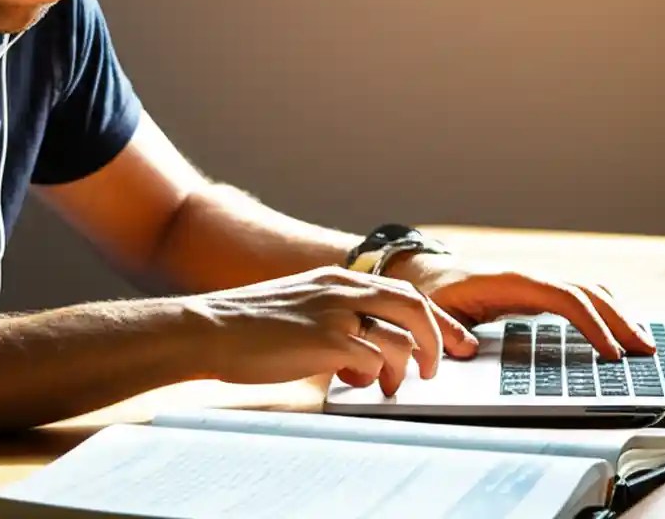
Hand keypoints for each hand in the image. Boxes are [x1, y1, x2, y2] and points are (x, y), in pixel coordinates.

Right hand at [186, 266, 479, 395]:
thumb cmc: (247, 326)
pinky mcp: (327, 340)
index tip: (455, 340)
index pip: (404, 291)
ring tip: (391, 385)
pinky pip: (375, 360)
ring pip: (403, 337)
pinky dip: (377, 376)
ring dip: (406, 367)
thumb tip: (365, 355)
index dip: (436, 319)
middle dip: (438, 340)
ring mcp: (337, 313)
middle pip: (416, 306)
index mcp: (337, 278)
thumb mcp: (300, 306)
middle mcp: (343, 288)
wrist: (210, 328)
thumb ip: (335, 320)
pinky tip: (358, 383)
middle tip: (438, 367)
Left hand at [399, 253, 657, 360]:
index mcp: (509, 282)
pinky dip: (603, 315)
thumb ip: (443, 328)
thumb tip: (469, 348)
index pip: (563, 297)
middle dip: (619, 320)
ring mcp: (536, 285)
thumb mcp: (428, 309)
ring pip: (588, 294)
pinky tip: (617, 333)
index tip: (611, 352)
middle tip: (646, 350)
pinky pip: (578, 301)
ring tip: (643, 344)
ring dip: (617, 316)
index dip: (590, 323)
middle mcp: (529, 279)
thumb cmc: (430, 293)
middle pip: (586, 293)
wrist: (428, 275)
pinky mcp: (537, 295)